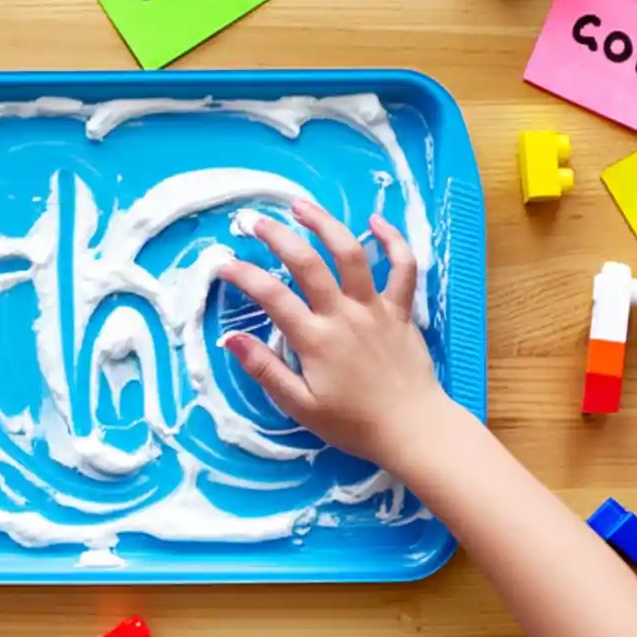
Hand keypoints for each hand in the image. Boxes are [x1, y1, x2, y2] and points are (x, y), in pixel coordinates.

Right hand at [217, 202, 447, 467]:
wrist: (413, 430)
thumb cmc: (353, 424)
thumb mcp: (300, 406)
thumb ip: (266, 370)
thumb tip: (231, 339)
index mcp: (315, 340)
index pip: (271, 296)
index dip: (243, 276)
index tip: (224, 264)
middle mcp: (344, 315)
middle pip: (307, 263)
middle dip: (277, 237)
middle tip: (254, 221)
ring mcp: (375, 308)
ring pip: (351, 253)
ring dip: (325, 224)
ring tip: (301, 206)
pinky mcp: (401, 310)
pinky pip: (403, 268)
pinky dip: (392, 240)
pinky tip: (375, 221)